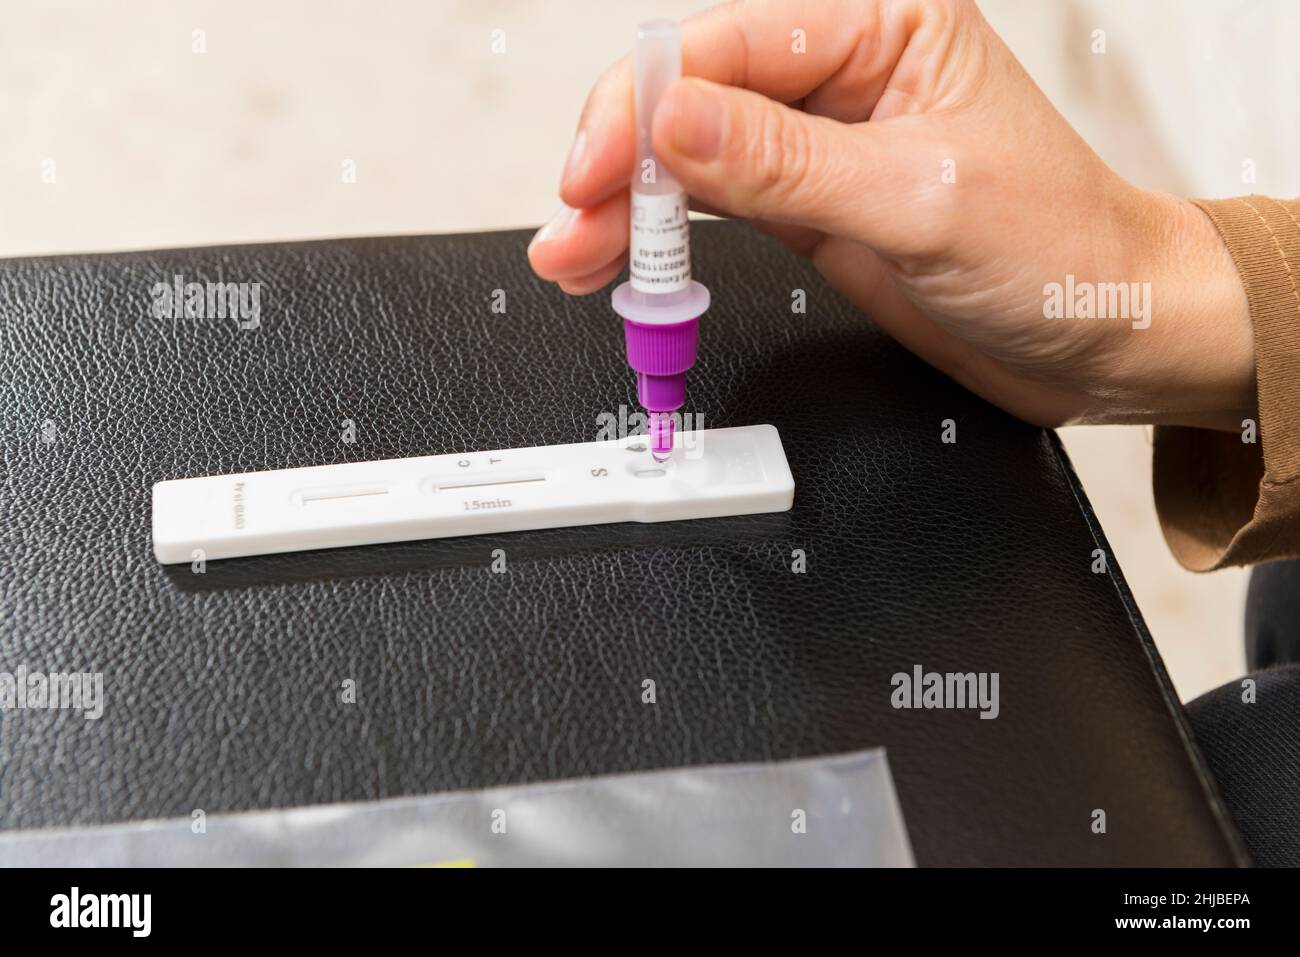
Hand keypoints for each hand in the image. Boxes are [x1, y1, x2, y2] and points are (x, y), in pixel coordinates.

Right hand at [528, 0, 1254, 428]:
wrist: (1103, 333)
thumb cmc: (1060, 248)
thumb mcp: (923, 201)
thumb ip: (790, 164)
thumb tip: (676, 125)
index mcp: (884, 25)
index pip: (731, 45)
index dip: (649, 104)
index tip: (600, 167)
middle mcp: (844, 74)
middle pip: (693, 95)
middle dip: (623, 160)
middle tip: (573, 222)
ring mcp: (819, 145)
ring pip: (690, 155)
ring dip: (628, 206)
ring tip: (574, 256)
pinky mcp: (807, 206)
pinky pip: (712, 207)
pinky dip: (661, 237)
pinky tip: (619, 259)